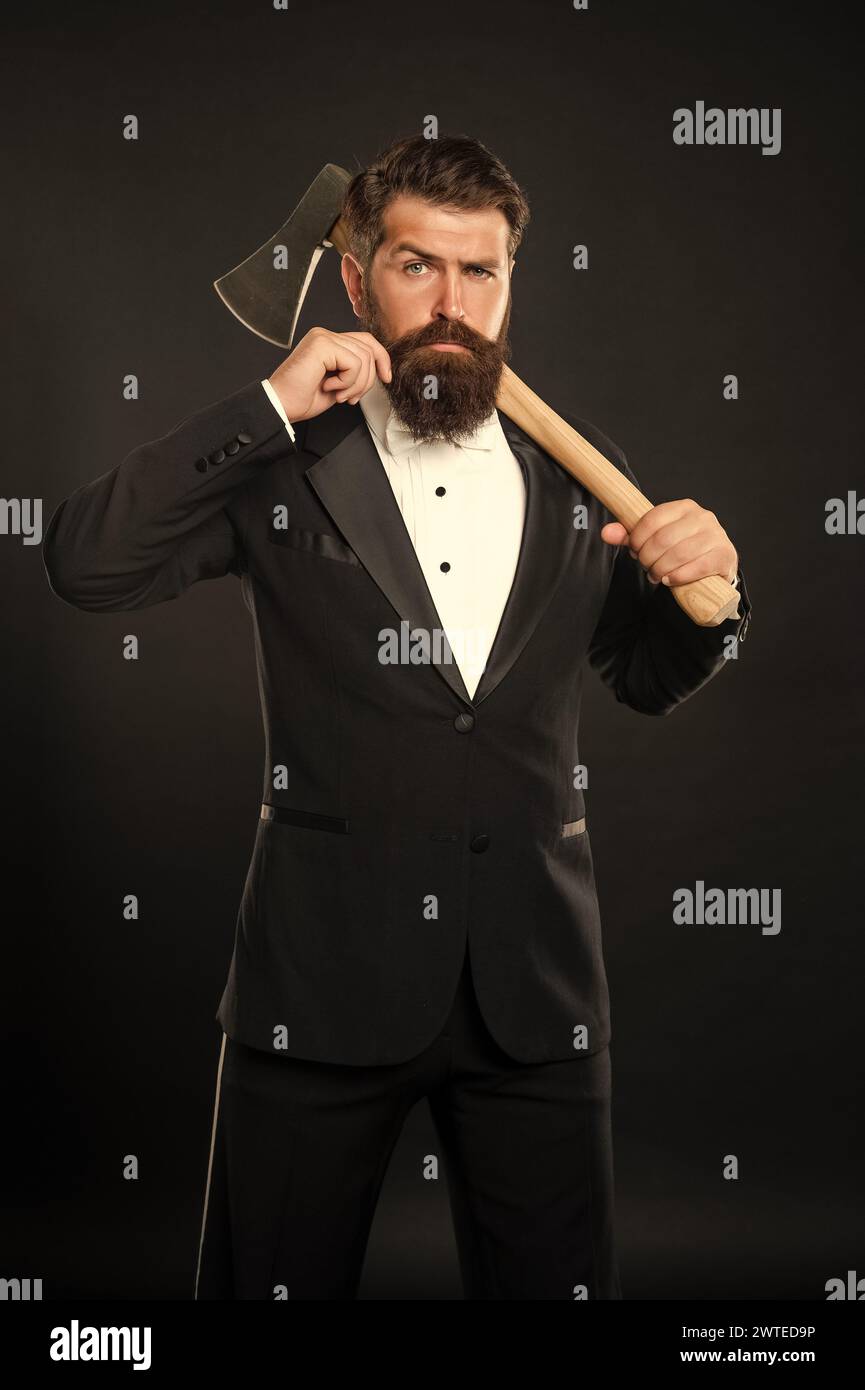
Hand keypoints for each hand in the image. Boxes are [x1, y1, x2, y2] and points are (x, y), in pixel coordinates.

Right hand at [267, 327, 391, 423]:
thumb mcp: (339, 383)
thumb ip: (355, 371)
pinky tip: (330, 387)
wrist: (281, 405)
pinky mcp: (322, 344)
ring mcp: (323, 337)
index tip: (386, 378)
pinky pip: (354, 363)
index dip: (381, 359)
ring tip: (338, 394)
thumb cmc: (303, 398)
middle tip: (350, 397)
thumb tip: (380, 369)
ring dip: (356, 385)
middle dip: (367, 379)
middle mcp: (325, 335)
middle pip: (369, 348)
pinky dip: (347, 382)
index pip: (366, 341)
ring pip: (364, 358)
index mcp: (329, 342)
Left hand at [600, 500, 737, 586]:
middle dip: (648, 558)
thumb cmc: (681, 550)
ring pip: (679, 554)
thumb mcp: (655, 540)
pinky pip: (698, 566)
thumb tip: (606, 533)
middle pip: (663, 539)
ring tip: (657, 576)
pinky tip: (670, 580)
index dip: (637, 539)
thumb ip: (630, 535)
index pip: (651, 519)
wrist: (712, 566)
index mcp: (683, 507)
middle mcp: (702, 517)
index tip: (634, 551)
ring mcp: (716, 535)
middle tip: (646, 567)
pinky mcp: (724, 555)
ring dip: (662, 569)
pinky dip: (679, 576)